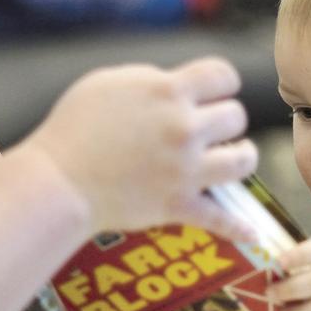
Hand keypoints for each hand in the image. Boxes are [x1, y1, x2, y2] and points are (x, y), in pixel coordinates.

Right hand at [26, 56, 257, 239]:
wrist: (56, 182)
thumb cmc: (74, 128)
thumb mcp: (111, 83)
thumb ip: (153, 81)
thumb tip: (181, 86)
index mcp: (168, 91)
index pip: (224, 75)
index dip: (221, 84)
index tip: (213, 93)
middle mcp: (184, 128)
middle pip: (236, 116)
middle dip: (223, 121)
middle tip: (208, 130)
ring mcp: (185, 169)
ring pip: (244, 160)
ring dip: (239, 158)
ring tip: (230, 159)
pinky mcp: (178, 205)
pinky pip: (221, 219)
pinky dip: (239, 229)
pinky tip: (254, 235)